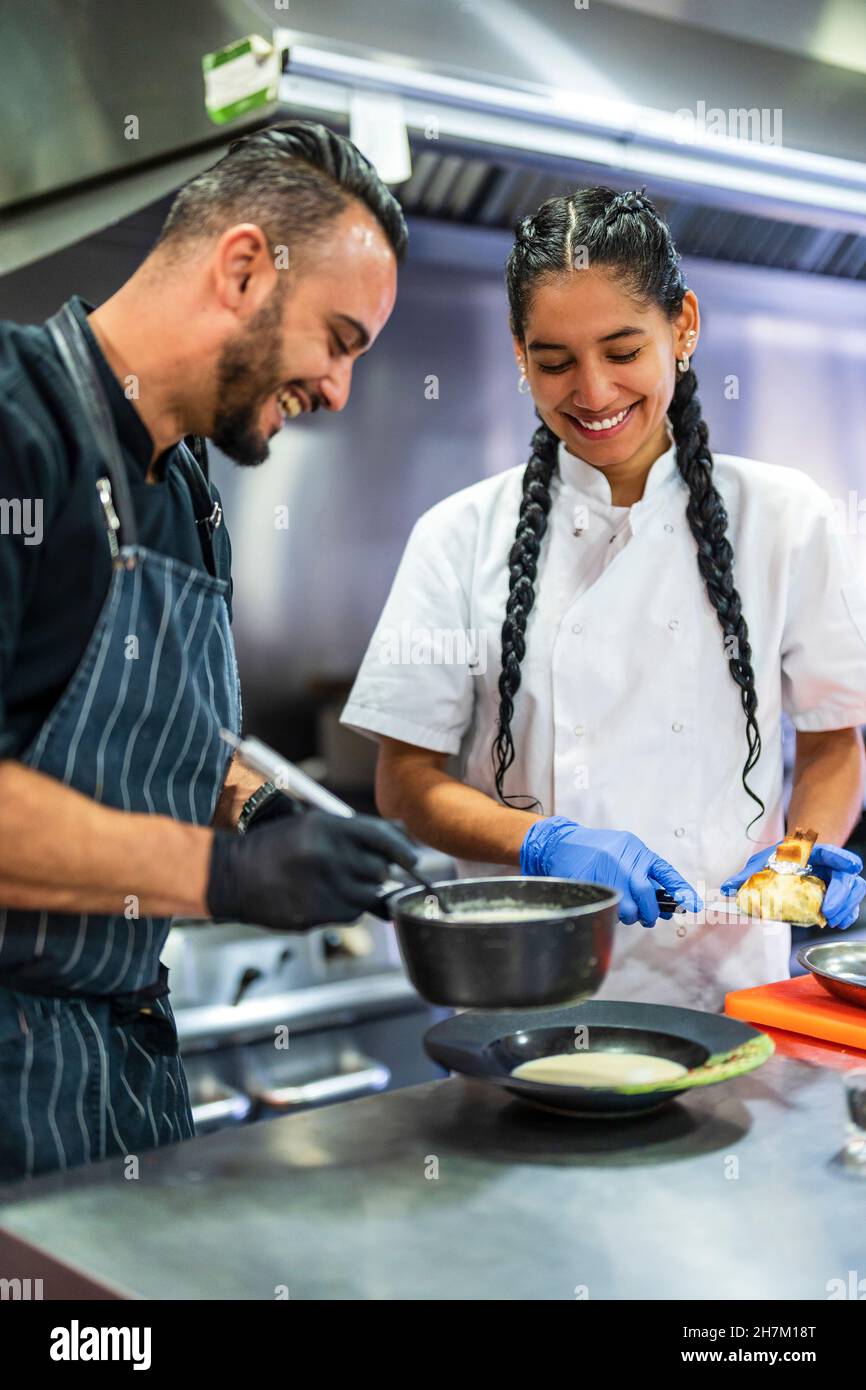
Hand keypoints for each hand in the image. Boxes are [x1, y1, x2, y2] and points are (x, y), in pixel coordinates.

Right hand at [207, 811, 417, 930]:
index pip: (383, 838)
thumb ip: (355, 832)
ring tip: (337, 883)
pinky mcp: (315, 913)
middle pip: (380, 870)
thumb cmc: (275, 847)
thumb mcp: (312, 826)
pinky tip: (324, 897)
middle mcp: (329, 856)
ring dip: (362, 892)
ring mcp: (322, 887)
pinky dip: (346, 908)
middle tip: (356, 870)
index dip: (403, 850)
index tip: (412, 860)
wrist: (231, 874)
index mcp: (327, 828)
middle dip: (376, 872)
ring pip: (369, 895)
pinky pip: (351, 914)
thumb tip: (400, 837)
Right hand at [520, 817, 702, 927]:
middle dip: (649, 912)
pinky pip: (608, 907)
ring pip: (627, 906)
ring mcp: (606, 870)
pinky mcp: (590, 882)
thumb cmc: (599, 850)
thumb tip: (666, 902)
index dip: (681, 890)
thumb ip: (645, 874)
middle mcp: (624, 859)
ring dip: (629, 916)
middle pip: (645, 894)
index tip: (694, 905)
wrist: (563, 843)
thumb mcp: (626, 852)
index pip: (665, 873)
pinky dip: (612, 912)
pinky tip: (609, 904)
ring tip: (625, 911)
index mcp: (637, 851)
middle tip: (647, 918)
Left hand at [721, 841, 865, 929]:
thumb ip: (745, 875)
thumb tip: (726, 888)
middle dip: (842, 896)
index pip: (833, 852)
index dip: (843, 858)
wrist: (787, 864)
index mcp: (813, 852)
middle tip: (827, 912)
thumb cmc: (777, 860)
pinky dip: (847, 914)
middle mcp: (829, 866)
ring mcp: (836, 881)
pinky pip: (850, 905)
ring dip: (846, 908)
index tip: (851, 866)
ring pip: (854, 891)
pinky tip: (836, 922)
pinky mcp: (838, 896)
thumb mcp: (760, 863)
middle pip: (848, 877)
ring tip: (832, 921)